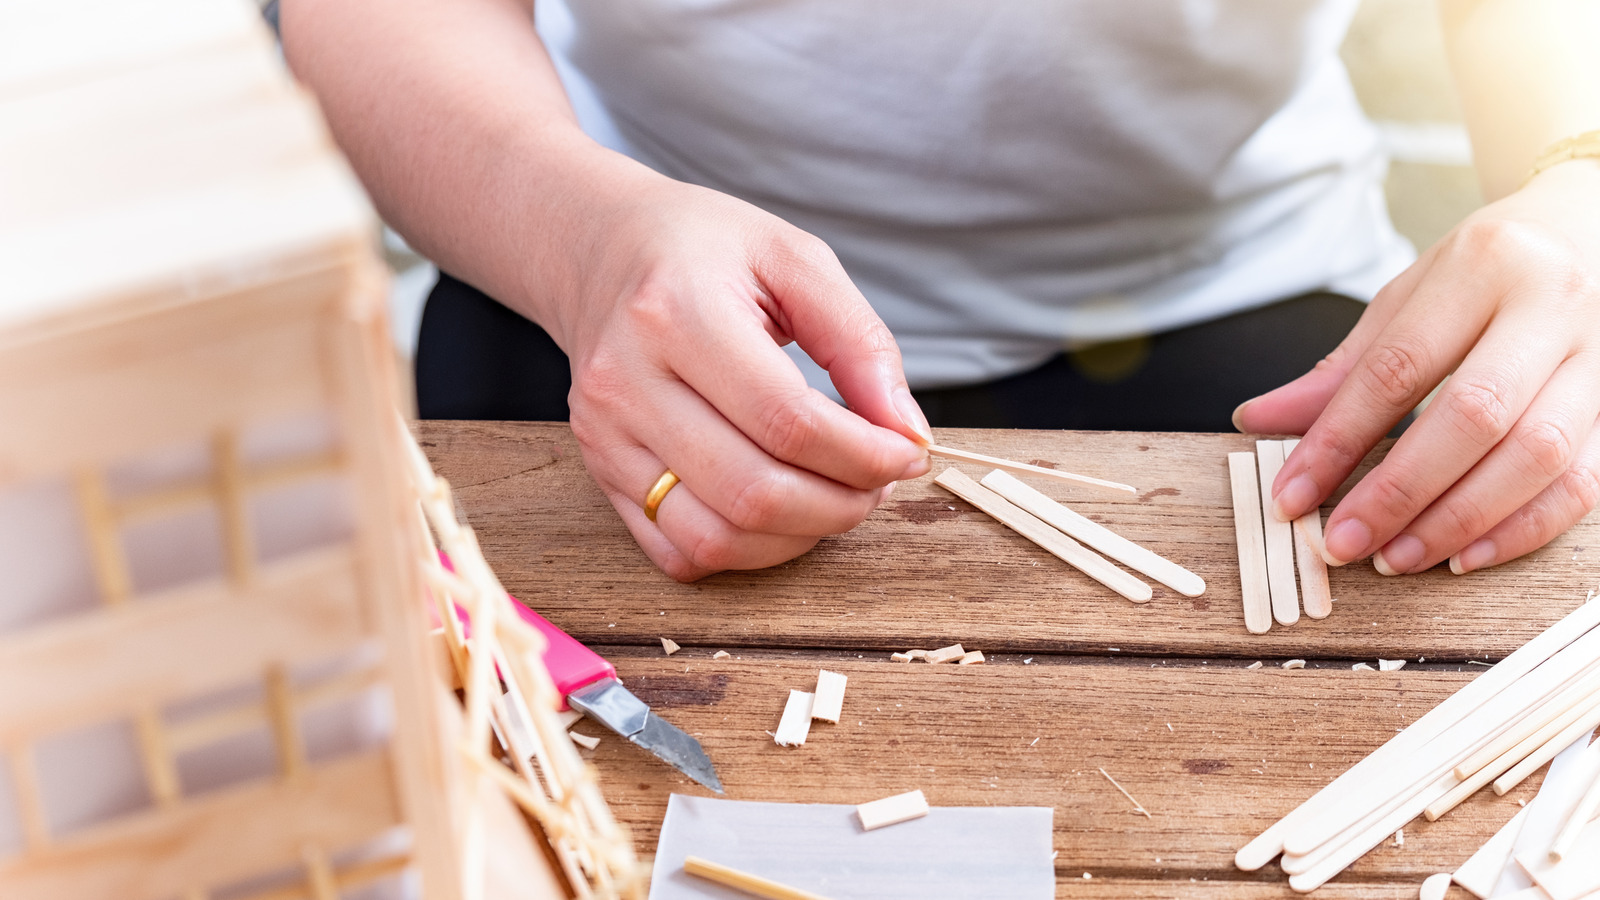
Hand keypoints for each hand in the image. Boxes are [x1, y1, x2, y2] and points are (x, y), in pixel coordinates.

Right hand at [547, 171, 930, 580]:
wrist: (602, 250)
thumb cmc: (704, 249)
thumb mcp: (795, 259)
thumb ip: (860, 342)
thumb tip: (906, 432)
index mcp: (675, 313)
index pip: (788, 422)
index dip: (867, 455)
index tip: (909, 451)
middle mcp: (626, 382)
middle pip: (754, 491)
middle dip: (842, 504)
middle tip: (879, 480)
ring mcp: (605, 436)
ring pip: (715, 538)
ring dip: (798, 537)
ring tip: (836, 495)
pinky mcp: (600, 473)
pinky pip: (679, 552)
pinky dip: (745, 551)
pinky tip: (781, 511)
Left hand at [1235, 160, 1599, 575]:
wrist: (1592, 230)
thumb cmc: (1486, 272)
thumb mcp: (1406, 299)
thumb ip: (1339, 370)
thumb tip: (1255, 421)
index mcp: (1484, 266)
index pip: (1398, 367)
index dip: (1338, 439)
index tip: (1290, 495)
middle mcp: (1552, 306)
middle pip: (1474, 414)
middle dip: (1399, 491)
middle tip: (1343, 543)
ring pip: (1537, 455)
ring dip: (1459, 520)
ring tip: (1396, 557)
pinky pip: (1583, 483)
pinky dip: (1520, 529)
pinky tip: (1464, 556)